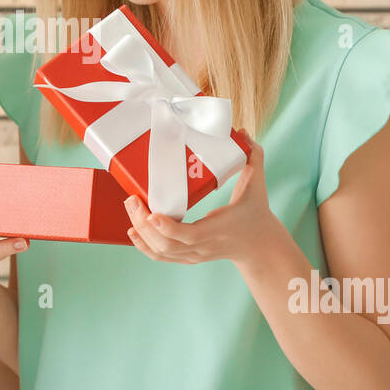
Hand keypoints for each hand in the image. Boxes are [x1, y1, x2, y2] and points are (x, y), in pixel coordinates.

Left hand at [124, 136, 281, 267]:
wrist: (259, 245)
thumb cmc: (256, 212)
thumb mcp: (257, 184)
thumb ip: (253, 157)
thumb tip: (244, 133)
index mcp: (221, 228)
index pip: (192, 235)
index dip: (169, 228)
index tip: (152, 213)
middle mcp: (205, 245)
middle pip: (168, 244)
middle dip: (145, 225)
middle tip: (131, 201)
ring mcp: (196, 254)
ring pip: (162, 252)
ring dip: (141, 234)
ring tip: (130, 209)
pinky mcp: (189, 257)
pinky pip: (162, 256)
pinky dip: (145, 246)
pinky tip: (133, 232)